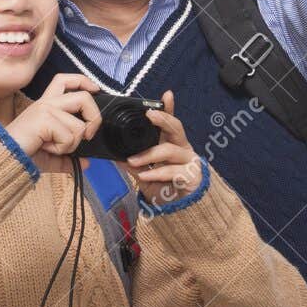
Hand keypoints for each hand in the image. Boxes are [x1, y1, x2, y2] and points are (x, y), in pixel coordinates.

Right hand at [4, 73, 101, 171]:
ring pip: (79, 125)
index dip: (83, 81)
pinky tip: (46, 148)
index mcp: (46, 105)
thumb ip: (68, 159)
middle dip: (94, 117)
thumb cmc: (23, 154)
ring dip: (70, 144)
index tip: (95, 90)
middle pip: (83, 96)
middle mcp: (46, 103)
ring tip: (51, 147)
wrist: (5, 158)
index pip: (64, 80)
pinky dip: (62, 149)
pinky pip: (69, 136)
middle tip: (88, 135)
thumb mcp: (51, 156)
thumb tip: (86, 163)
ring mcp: (45, 109)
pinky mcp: (44, 118)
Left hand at [123, 90, 202, 204]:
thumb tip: (115, 156)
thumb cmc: (165, 188)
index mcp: (172, 144)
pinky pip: (173, 172)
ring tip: (133, 160)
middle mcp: (182, 149)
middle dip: (163, 119)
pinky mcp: (191, 176)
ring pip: (170, 150)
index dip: (169, 108)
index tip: (166, 95)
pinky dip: (157, 173)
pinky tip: (145, 174)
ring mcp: (189, 161)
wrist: (181, 211)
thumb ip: (134, 165)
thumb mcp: (145, 175)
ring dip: (149, 154)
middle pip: (176, 128)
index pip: (170, 123)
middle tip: (150, 115)